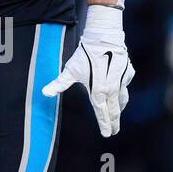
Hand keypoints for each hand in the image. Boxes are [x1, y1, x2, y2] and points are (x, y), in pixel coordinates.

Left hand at [42, 5, 133, 136]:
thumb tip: (44, 93)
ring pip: (122, 98)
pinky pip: (125, 84)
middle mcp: (111, 89)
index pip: (102, 113)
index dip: (104, 124)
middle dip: (114, 122)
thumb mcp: (70, 70)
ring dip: (120, 108)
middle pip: (114, 110)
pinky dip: (122, 89)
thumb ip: (59, 84)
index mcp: (98, 91)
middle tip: (114, 131)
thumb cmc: (85, 55)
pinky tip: (119, 91)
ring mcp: (121, 81)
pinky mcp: (128, 72)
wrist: (103, 37)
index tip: (107, 134)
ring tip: (118, 115)